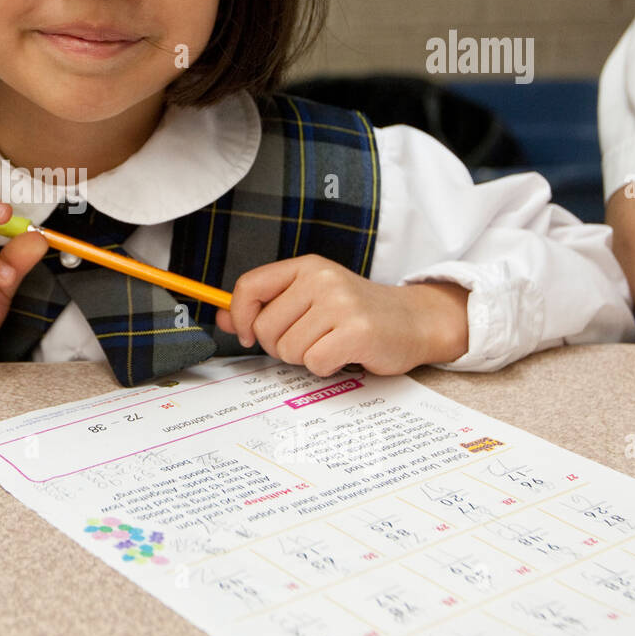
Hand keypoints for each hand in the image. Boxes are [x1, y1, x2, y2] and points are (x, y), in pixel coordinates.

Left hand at [214, 254, 468, 376]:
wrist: (413, 321)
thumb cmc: (355, 313)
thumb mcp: (309, 299)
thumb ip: (264, 307)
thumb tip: (221, 318)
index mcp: (305, 267)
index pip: (248, 287)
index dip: (241, 317)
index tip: (250, 335)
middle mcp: (321, 279)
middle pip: (266, 328)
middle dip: (280, 346)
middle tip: (308, 341)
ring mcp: (341, 304)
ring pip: (288, 349)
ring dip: (305, 358)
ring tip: (330, 344)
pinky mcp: (357, 332)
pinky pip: (314, 362)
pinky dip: (325, 367)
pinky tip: (343, 355)